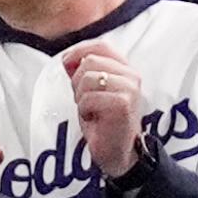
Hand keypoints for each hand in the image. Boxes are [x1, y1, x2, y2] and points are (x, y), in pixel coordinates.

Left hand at [64, 42, 143, 177]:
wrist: (117, 152)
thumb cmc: (102, 122)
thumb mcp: (89, 93)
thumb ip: (82, 74)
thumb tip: (67, 58)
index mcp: (124, 69)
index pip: (100, 46)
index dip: (78, 52)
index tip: (67, 66)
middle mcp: (131, 75)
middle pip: (89, 61)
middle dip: (77, 83)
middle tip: (86, 101)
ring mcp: (129, 89)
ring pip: (87, 79)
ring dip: (81, 98)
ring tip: (92, 111)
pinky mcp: (123, 104)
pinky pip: (88, 98)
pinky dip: (84, 110)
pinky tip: (95, 119)